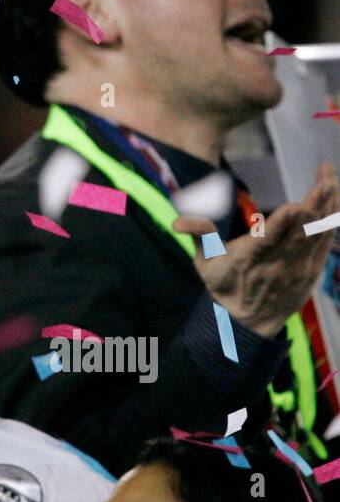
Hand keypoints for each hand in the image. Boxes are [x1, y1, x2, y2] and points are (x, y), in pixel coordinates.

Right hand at [173, 162, 339, 337]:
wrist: (248, 323)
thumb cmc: (224, 284)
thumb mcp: (204, 262)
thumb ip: (198, 234)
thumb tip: (177, 222)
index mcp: (247, 260)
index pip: (267, 241)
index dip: (282, 224)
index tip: (294, 206)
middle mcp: (276, 264)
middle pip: (299, 232)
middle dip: (314, 204)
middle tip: (324, 179)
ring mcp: (298, 269)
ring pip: (317, 234)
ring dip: (326, 206)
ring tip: (330, 180)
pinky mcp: (312, 271)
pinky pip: (325, 243)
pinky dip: (330, 221)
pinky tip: (333, 200)